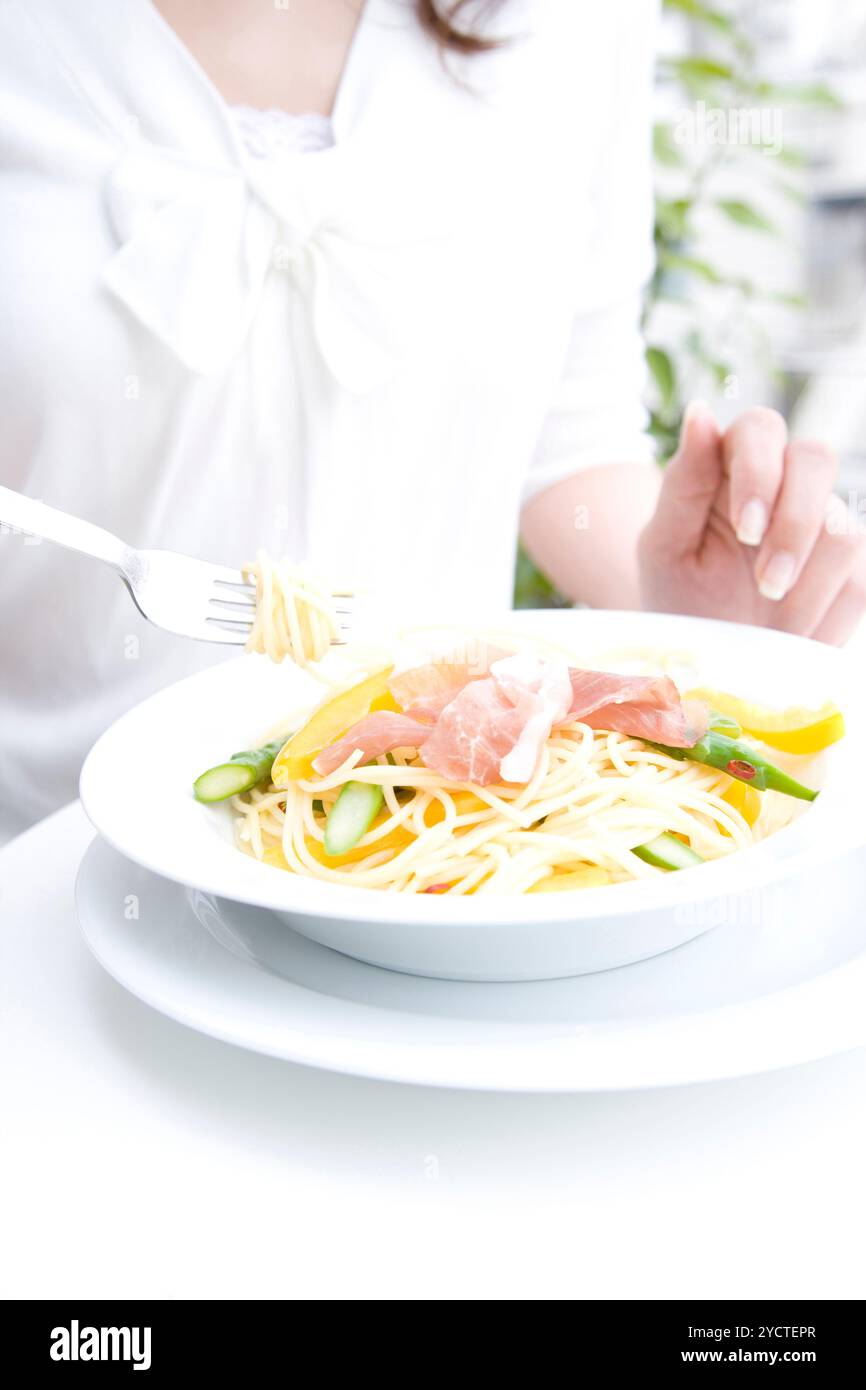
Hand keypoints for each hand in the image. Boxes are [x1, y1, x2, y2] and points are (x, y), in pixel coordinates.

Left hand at [638, 403, 865, 643]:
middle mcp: (783, 480)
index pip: (760, 429)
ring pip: (843, 529)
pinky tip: (791, 636)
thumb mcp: (666, 546)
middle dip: (794, 525)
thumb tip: (700, 412)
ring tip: (769, 623)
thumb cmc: (676, 592)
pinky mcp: (851, 568)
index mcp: (731, 462)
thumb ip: (684, 482)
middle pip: (816, 460)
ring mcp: (823, 521)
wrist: (705, 655)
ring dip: (805, 588)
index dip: (761, 473)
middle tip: (766, 584)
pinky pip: (860, 581)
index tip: (747, 529)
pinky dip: (825, 617)